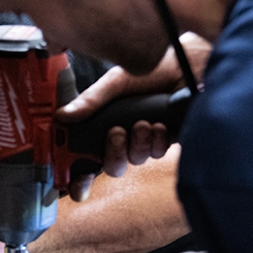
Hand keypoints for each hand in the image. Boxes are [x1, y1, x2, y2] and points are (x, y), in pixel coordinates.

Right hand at [57, 33, 211, 200]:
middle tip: (117, 133)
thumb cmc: (153, 69)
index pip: (87, 156)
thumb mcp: (117, 81)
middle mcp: (124, 135)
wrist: (188, 64)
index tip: (76, 188)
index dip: (79, 176)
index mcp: (105, 123)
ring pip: (134, 160)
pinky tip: (161, 123)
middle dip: (113, 154)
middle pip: (111, 166)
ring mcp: (145, 141)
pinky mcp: (166, 142)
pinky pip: (155, 154)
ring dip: (138, 142)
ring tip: (145, 121)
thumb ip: (92, 100)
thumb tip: (63, 116)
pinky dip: (157, 140)